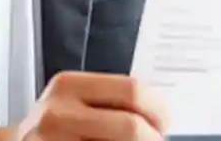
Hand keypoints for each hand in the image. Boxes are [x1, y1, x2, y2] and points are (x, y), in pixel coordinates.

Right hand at [0, 71, 169, 140]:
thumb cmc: (55, 124)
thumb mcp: (75, 100)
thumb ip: (110, 101)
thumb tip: (160, 117)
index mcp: (68, 86)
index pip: (131, 91)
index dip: (158, 110)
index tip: (164, 122)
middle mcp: (57, 114)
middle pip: (130, 126)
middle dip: (153, 138)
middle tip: (157, 140)